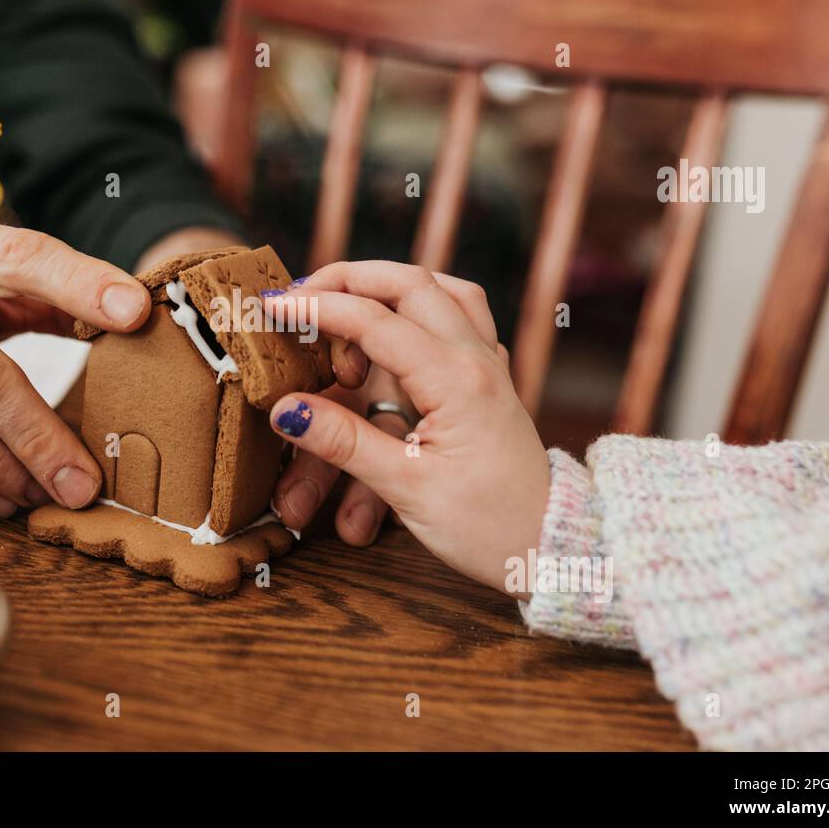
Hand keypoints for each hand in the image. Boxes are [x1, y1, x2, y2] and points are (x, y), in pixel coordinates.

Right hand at [262, 261, 549, 593]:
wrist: (555, 549)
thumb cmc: (491, 527)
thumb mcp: (408, 488)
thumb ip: (345, 443)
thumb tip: (287, 409)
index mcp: (456, 380)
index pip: (374, 321)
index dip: (318, 309)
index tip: (273, 310)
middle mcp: (476, 360)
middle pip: (410, 283)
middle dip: (349, 278)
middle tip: (302, 295)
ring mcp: (487, 366)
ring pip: (440, 293)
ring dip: (389, 287)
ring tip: (342, 303)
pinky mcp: (489, 381)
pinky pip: (460, 320)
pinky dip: (422, 310)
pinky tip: (394, 327)